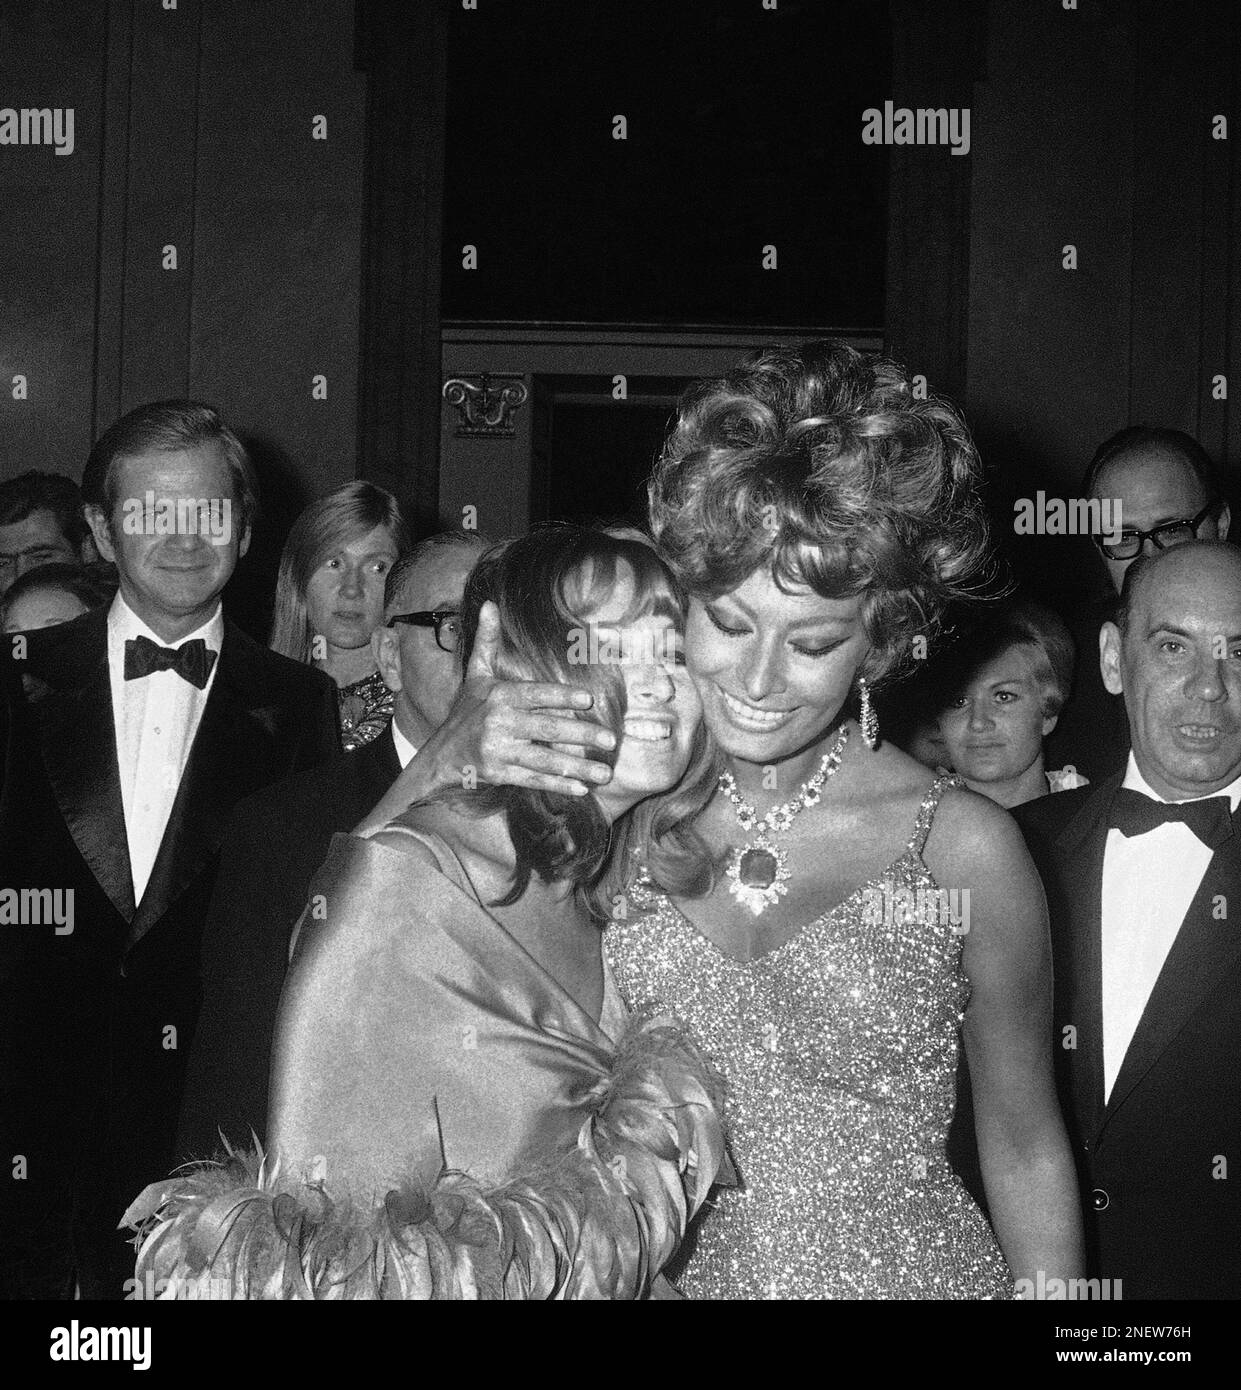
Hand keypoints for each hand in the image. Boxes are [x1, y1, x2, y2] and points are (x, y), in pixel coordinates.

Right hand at [354, 601, 615, 833]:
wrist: (439, 755)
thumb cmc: (465, 712)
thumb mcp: (475, 675)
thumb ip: (487, 642)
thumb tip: (488, 604)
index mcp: (498, 695)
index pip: (536, 695)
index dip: (562, 697)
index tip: (589, 700)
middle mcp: (498, 722)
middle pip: (546, 729)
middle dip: (580, 735)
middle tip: (611, 740)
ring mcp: (498, 750)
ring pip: (543, 759)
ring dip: (577, 768)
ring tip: (605, 774)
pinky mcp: (498, 774)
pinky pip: (532, 780)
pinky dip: (557, 785)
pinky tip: (581, 789)